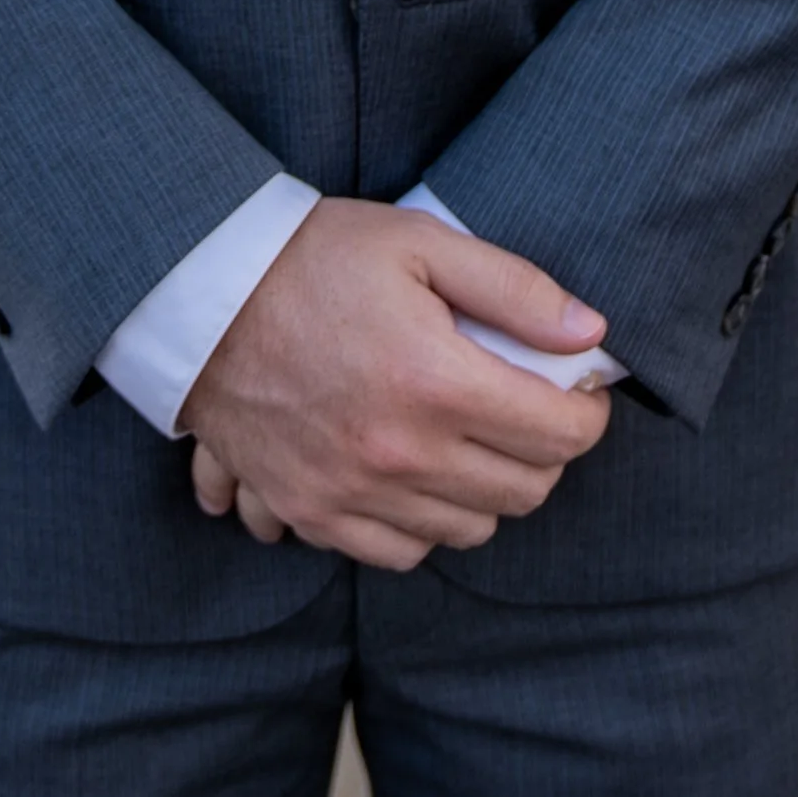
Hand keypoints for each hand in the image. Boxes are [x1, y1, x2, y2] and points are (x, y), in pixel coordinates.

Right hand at [181, 197, 611, 568]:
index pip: (558, 435)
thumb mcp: (421, 243)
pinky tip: (418, 475)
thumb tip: (593, 333)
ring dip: (487, 490)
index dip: (586, 413)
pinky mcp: (312, 513)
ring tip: (472, 438)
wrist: (204, 295)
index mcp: (435, 381)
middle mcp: (400, 453)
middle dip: (544, 453)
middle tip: (529, 411)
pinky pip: (400, 553)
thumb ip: (514, 289)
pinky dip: (424, 523)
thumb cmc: (316, 258)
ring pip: (468, 530)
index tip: (579, 391)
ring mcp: (353, 494)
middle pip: (523, 492)